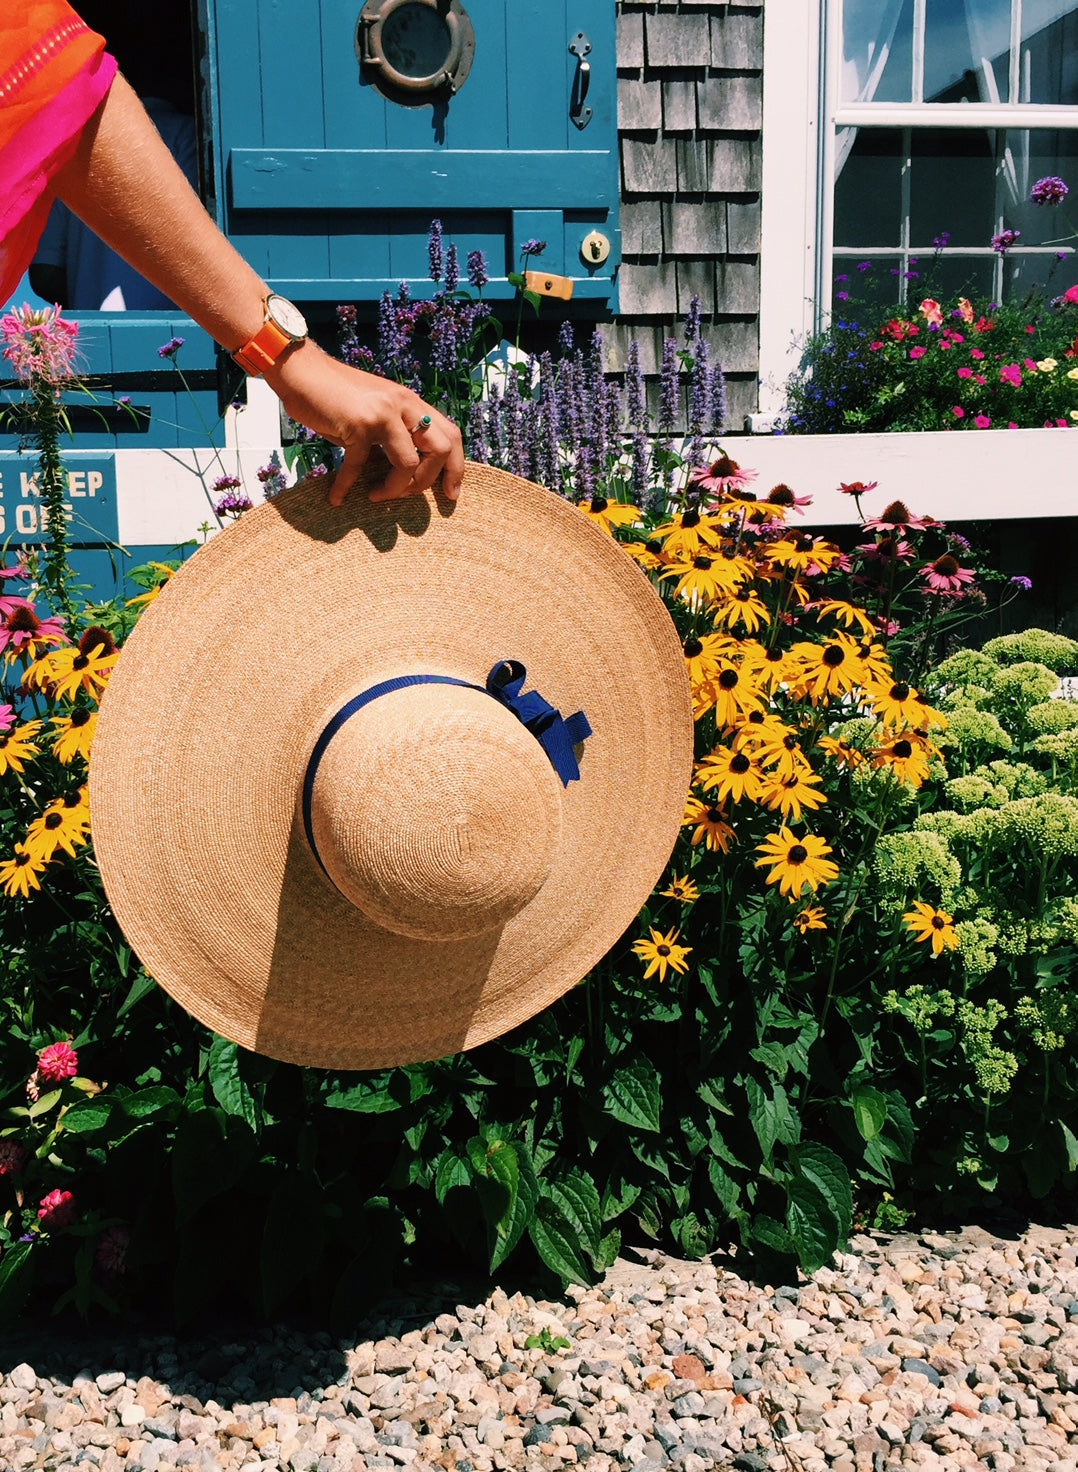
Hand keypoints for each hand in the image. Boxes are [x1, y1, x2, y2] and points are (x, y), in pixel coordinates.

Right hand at [266, 341, 465, 505]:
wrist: (301, 371)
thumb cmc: (335, 396)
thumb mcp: (375, 412)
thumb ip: (393, 435)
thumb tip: (404, 472)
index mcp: (412, 403)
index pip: (452, 435)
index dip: (456, 468)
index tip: (450, 494)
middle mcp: (403, 405)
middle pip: (441, 449)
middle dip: (428, 481)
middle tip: (407, 496)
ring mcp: (383, 413)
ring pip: (409, 463)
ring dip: (395, 488)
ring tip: (375, 496)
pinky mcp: (357, 424)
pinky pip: (359, 467)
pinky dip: (346, 486)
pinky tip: (337, 498)